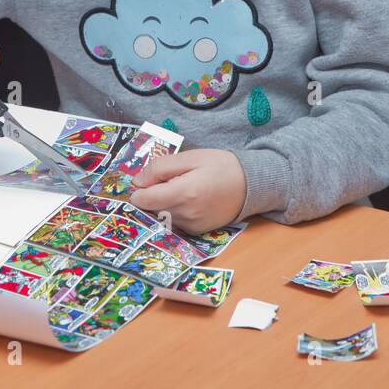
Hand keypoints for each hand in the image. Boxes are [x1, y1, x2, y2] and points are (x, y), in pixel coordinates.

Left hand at [128, 148, 246, 233]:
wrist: (251, 185)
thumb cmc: (221, 166)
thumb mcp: (191, 157)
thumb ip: (160, 167)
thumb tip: (137, 181)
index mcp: (182, 193)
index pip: (142, 200)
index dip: (140, 189)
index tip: (149, 180)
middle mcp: (185, 215)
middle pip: (150, 209)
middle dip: (153, 195)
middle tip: (171, 181)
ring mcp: (191, 226)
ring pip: (161, 216)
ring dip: (164, 204)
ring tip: (184, 189)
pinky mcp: (196, 232)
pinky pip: (174, 222)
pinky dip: (176, 212)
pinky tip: (190, 200)